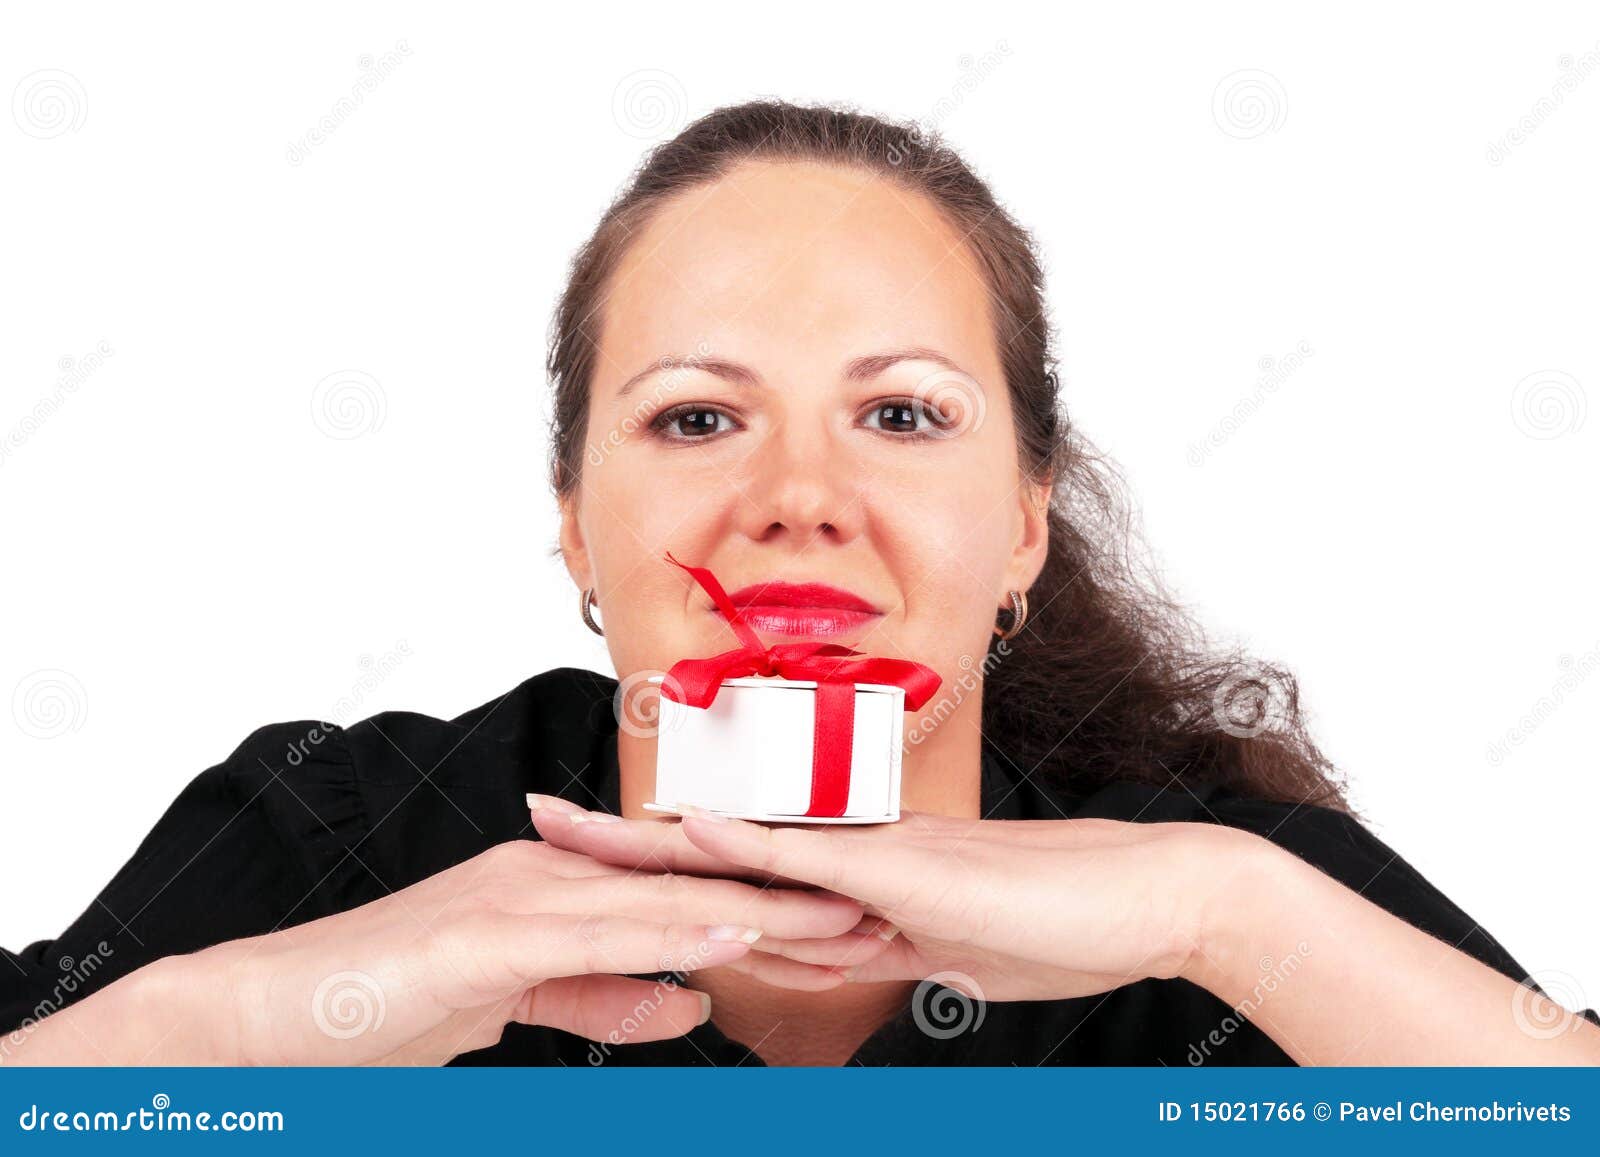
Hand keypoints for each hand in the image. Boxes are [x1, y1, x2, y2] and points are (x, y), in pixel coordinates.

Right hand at [20, 837, 866, 1064]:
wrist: (271, 1016)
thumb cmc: (388, 1004)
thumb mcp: (521, 1006)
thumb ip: (604, 997)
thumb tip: (691, 1006)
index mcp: (555, 885)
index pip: (679, 893)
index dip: (764, 902)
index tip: (839, 918)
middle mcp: (546, 874)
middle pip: (685, 883)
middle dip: (780, 896)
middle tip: (870, 907)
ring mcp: (516, 898)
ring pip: (656, 900)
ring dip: (751, 908)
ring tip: (832, 916)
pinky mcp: (486, 936)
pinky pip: (595, 935)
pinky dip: (667, 936)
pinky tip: (725, 939)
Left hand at [533, 800, 1271, 1002]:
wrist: (1152, 898)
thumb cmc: (1067, 928)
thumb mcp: (954, 957)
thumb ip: (890, 949)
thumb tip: (846, 952)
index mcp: (858, 883)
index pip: (737, 877)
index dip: (660, 866)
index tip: (591, 860)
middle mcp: (854, 858)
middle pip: (714, 848)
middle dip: (619, 841)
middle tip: (537, 821)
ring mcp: (880, 858)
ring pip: (744, 845)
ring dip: (652, 840)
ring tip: (568, 828)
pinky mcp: (912, 872)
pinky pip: (816, 860)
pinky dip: (747, 847)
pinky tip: (686, 833)